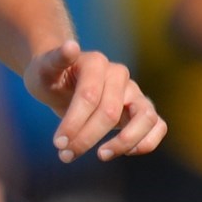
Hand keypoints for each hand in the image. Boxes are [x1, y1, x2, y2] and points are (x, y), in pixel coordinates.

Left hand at [23, 41, 165, 162]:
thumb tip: (71, 46)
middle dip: (87, 137)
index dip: (74, 122)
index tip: (57, 143)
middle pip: (110, 112)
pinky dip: (146, 142)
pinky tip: (123, 153)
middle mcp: (119, 75)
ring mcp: (134, 92)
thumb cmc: (49, 77)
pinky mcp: (142, 109)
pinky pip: (158, 126)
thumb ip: (56, 59)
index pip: (90, 95)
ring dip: (124, 143)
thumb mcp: (43, 69)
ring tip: (100, 155)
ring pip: (145, 118)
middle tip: (65, 155)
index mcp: (96, 62)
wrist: (60, 82)